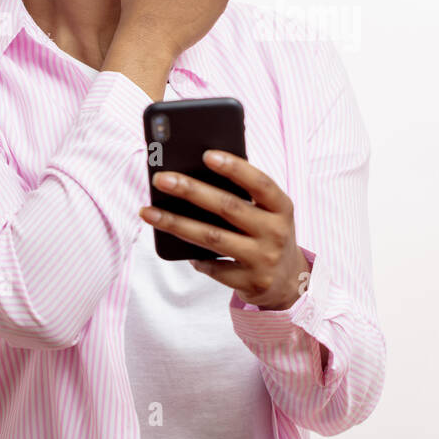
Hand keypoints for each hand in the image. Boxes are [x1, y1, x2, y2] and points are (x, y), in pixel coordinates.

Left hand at [138, 149, 311, 310]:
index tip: (206, 155)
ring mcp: (264, 259)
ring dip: (176, 224)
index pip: (259, 183)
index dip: (235, 168)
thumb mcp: (269, 213)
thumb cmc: (268, 235)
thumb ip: (245, 197)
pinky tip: (176, 246)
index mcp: (282, 208)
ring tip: (148, 212)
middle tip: (161, 179)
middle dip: (191, 191)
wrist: (290, 283)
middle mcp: (276, 232)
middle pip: (228, 207)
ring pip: (212, 238)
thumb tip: (194, 176)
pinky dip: (194, 257)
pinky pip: (212, 267)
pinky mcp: (251, 282)